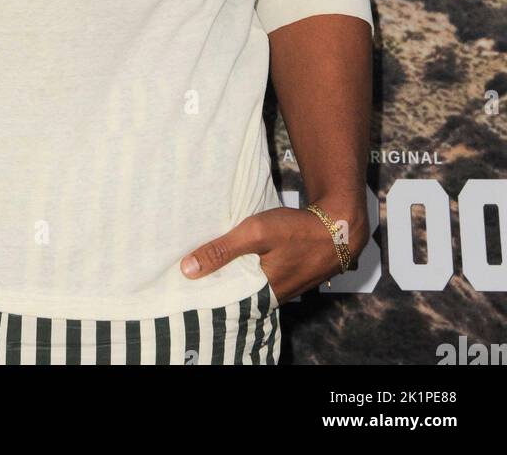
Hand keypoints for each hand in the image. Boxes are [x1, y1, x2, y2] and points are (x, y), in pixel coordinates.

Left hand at [179, 199, 367, 303]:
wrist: (339, 224)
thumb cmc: (298, 230)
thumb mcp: (256, 234)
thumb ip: (223, 251)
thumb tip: (188, 269)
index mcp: (264, 294)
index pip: (226, 300)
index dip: (206, 291)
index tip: (185, 282)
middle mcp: (275, 296)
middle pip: (238, 292)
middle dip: (218, 281)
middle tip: (191, 269)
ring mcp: (285, 286)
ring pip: (251, 283)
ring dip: (234, 271)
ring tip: (210, 260)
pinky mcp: (291, 273)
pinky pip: (263, 274)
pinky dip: (249, 265)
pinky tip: (238, 254)